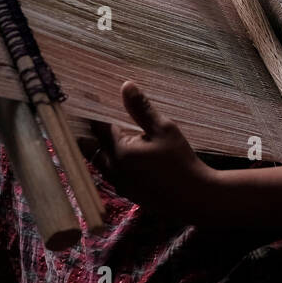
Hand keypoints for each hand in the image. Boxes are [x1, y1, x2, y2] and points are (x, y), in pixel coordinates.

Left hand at [82, 82, 213, 222]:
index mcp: (120, 152)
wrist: (194, 197)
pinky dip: (109, 161)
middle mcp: (114, 170)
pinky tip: (122, 153)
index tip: (90, 97)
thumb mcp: (165, 129)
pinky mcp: (127, 193)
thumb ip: (142, 109)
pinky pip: (110, 174)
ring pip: (97, 163)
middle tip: (88, 115)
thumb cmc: (181, 161)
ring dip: (97, 147)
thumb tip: (126, 85)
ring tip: (102, 132)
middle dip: (87, 132)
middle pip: (88, 148)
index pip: (97, 127)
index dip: (92, 111)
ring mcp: (119, 184)